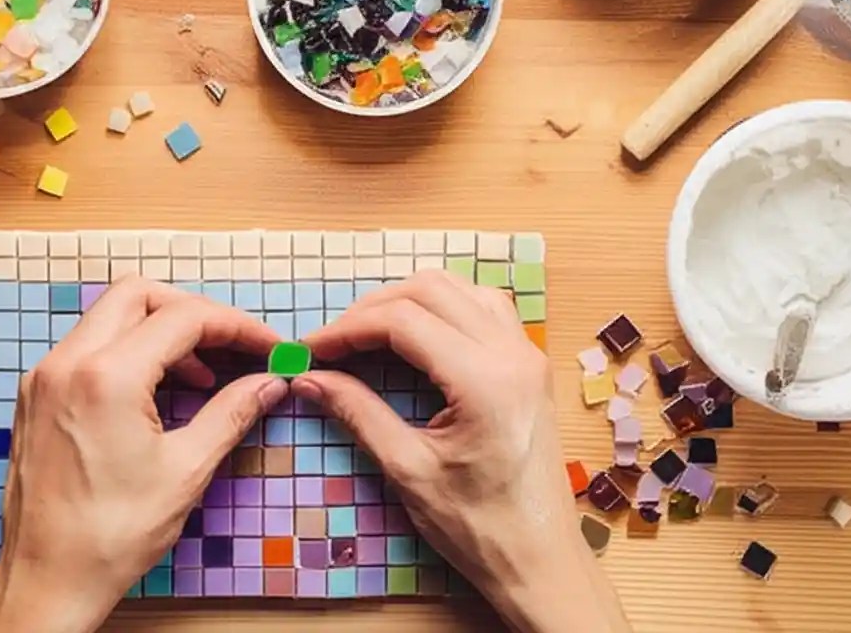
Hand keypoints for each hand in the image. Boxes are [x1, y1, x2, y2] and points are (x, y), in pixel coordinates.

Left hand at [0, 277, 286, 632]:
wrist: (46, 580)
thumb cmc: (108, 536)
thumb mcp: (185, 471)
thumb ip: (231, 414)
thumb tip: (268, 383)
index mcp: (105, 377)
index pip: (183, 318)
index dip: (235, 326)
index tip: (266, 347)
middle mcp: (66, 365)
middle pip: (139, 295)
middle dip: (193, 313)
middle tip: (232, 347)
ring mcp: (45, 378)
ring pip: (110, 318)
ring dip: (160, 332)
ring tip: (203, 376)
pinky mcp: (36, 397)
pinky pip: (88, 349)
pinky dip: (129, 353)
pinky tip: (159, 392)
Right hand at [294, 271, 628, 632]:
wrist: (541, 562)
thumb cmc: (480, 529)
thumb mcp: (408, 471)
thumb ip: (358, 413)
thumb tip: (310, 379)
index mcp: (484, 380)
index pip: (403, 320)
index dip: (347, 328)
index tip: (311, 351)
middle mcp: (513, 354)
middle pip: (430, 290)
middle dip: (373, 308)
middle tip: (334, 343)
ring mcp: (527, 356)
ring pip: (460, 290)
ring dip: (409, 301)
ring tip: (368, 335)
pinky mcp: (530, 366)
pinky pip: (484, 309)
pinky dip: (443, 309)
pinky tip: (416, 337)